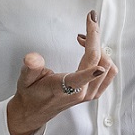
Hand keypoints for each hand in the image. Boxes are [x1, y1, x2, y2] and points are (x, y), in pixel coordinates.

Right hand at [5, 10, 118, 134]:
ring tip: (84, 38)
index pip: (81, 76)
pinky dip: (103, 57)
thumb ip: (31, 68)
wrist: (34, 111)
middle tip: (88, 22)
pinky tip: (90, 50)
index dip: (92, 56)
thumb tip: (33, 57)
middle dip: (94, 38)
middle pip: (99, 61)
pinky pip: (109, 73)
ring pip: (108, 66)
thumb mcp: (25, 79)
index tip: (96, 37)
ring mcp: (89, 94)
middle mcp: (80, 93)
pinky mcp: (94, 93)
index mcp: (63, 89)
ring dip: (99, 47)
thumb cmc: (31, 94)